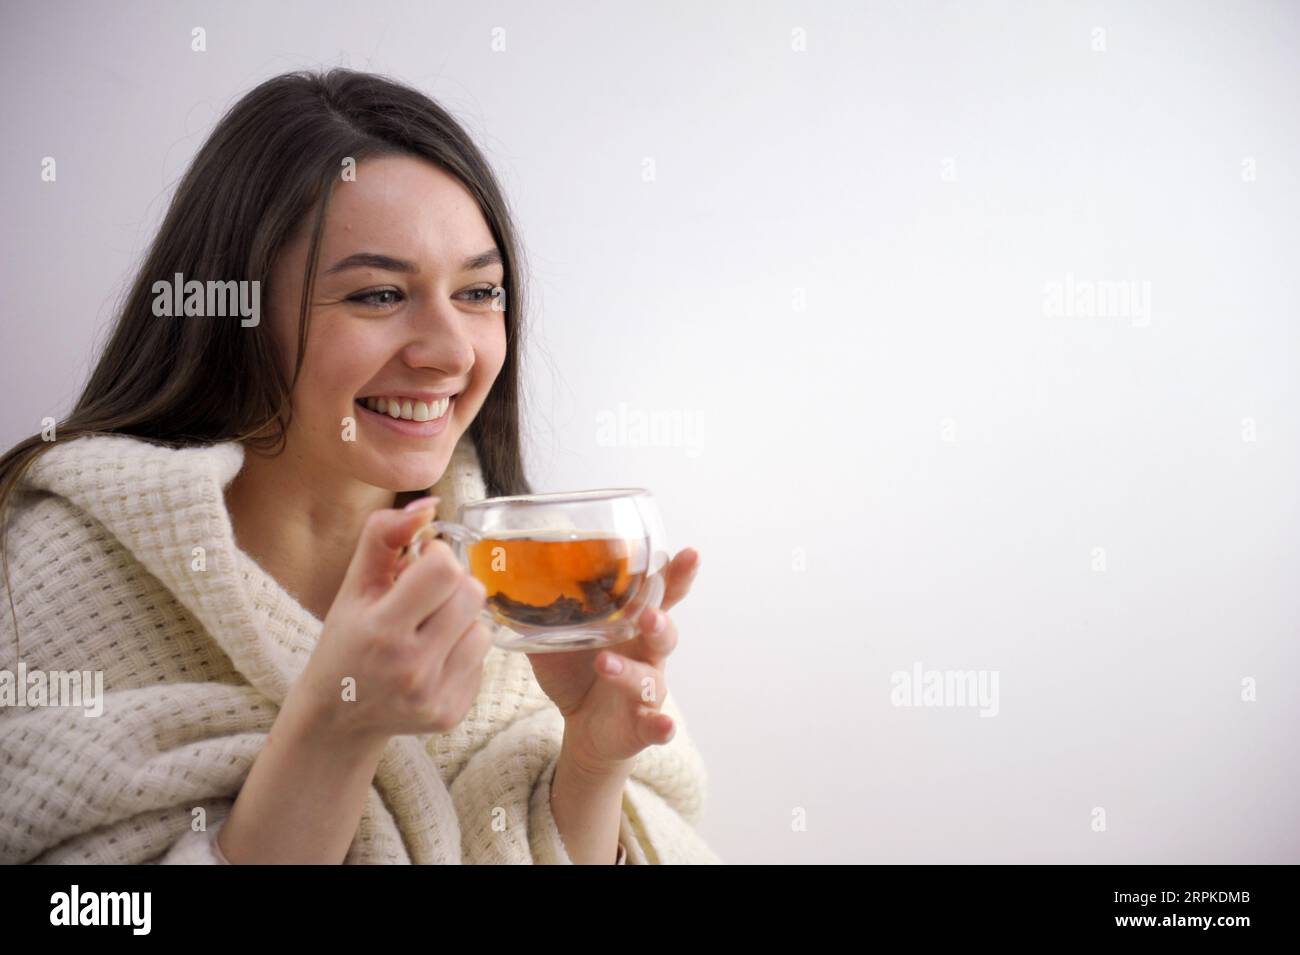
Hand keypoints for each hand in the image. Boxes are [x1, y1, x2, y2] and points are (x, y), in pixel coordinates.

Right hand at [290, 497, 494, 744]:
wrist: (338, 717)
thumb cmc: (347, 642)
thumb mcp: (354, 587)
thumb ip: (384, 536)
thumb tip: (428, 506)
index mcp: (382, 630)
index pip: (444, 570)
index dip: (437, 558)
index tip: (418, 568)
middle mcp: (410, 668)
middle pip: (471, 594)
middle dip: (452, 587)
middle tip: (424, 599)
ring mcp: (433, 696)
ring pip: (482, 627)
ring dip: (460, 621)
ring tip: (428, 631)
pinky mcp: (451, 714)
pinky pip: (481, 660)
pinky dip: (461, 652)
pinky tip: (432, 659)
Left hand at [526, 547, 700, 773]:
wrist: (583, 728)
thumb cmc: (577, 673)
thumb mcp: (554, 644)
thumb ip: (540, 619)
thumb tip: (505, 587)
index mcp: (631, 624)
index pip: (658, 594)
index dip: (676, 574)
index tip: (689, 554)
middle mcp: (646, 652)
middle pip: (665, 630)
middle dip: (660, 619)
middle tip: (648, 612)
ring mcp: (646, 689)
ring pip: (649, 677)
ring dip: (631, 671)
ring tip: (606, 664)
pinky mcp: (643, 723)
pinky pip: (657, 724)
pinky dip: (662, 726)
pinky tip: (663, 726)